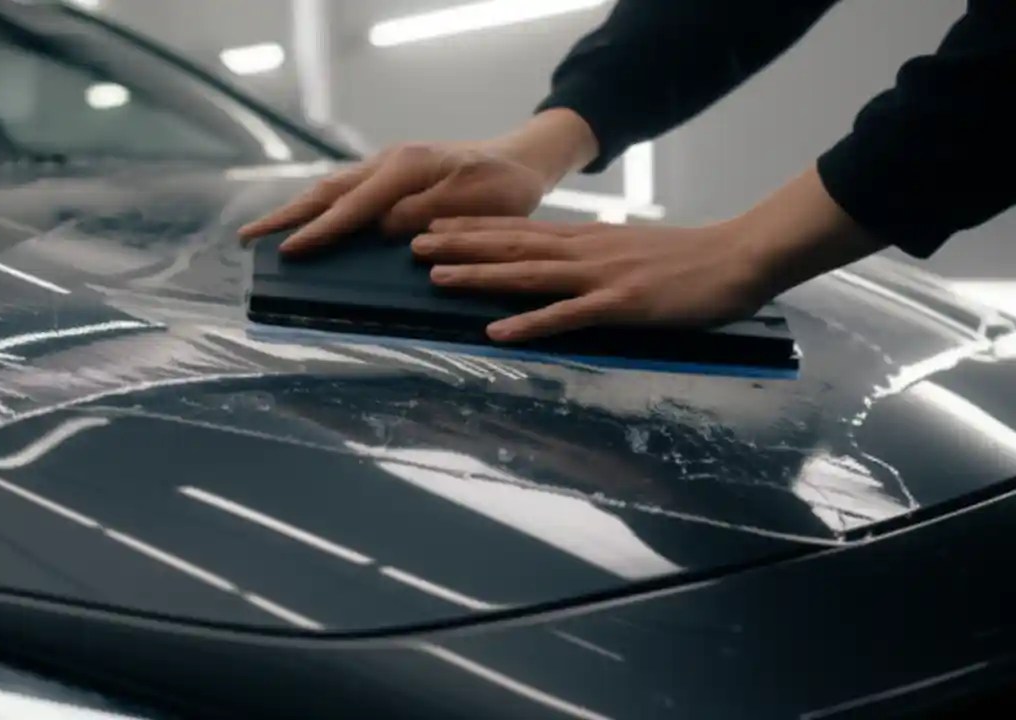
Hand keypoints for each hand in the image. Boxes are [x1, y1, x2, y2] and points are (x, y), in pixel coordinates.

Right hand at [238, 109, 598, 254]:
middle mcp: (388, 163)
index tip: (287, 250)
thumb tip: (384, 229)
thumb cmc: (503, 186)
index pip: (352, 205)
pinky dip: (319, 209)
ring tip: (261, 233)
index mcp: (405, 168)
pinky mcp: (390, 177)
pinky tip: (305, 224)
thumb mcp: (474, 201)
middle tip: (246, 238)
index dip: (319, 230)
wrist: (519, 161)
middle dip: (285, 215)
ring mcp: (386, 168)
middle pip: (326, 192)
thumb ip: (427, 212)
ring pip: (331, 190)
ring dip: (295, 211)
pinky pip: (346, 194)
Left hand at [413, 167, 886, 342]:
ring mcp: (600, 276)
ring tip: (435, 278)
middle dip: (458, 245)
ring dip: (479, 276)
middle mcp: (584, 250)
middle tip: (410, 245)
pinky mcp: (621, 304)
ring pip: (527, 274)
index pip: (517, 228)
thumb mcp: (628, 250)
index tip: (431, 225)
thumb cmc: (686, 261)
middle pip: (510, 245)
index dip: (471, 227)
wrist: (740, 257)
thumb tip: (559, 262)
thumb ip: (591, 256)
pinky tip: (496, 332)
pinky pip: (566, 316)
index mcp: (585, 237)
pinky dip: (529, 324)